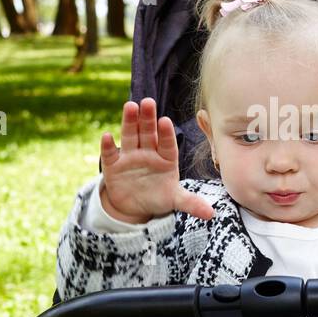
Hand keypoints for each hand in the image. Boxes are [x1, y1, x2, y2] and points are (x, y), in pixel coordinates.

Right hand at [99, 97, 215, 223]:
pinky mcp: (114, 165)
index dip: (165, 133)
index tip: (165, 121)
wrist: (135, 207)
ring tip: (130, 107)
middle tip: (148, 102)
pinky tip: (107, 136)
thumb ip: (191, 203)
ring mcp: (130, 156)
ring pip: (130, 136)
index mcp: (166, 158)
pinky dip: (108, 146)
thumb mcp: (175, 200)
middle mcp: (148, 152)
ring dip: (129, 122)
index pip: (167, 143)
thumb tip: (211, 214)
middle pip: (148, 132)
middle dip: (147, 118)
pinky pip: (111, 154)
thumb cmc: (159, 197)